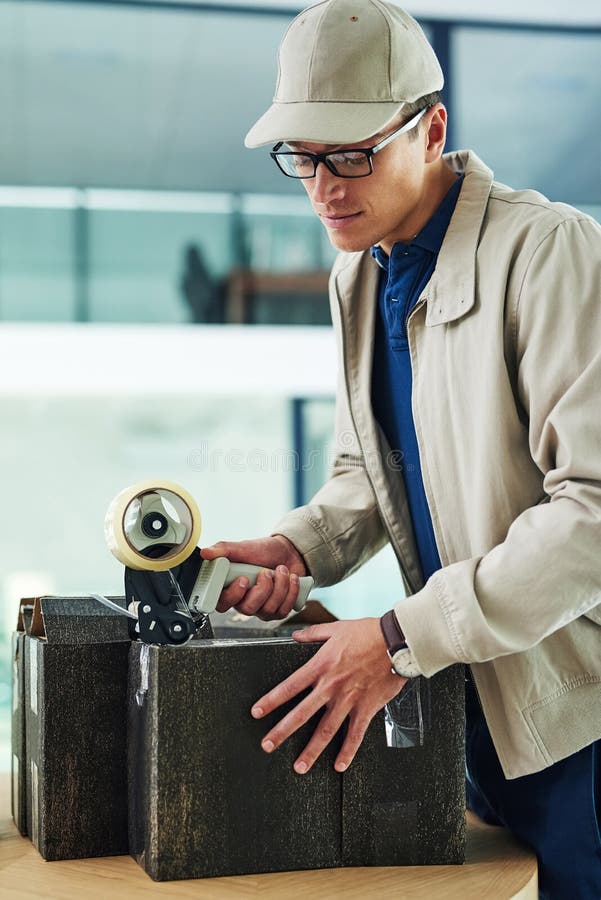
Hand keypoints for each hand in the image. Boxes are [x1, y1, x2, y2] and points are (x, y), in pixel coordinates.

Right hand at [200, 534, 306, 618]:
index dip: (232, 595)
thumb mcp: (243, 547)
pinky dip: (290, 591)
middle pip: (248, 608)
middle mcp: (244, 601)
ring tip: (281, 570)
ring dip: (279, 586)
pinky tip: (291, 578)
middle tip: (266, 571)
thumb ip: (224, 549)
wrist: (288, 552)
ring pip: (268, 609)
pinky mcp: (278, 610)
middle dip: (262, 588)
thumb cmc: (264, 551)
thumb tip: (205, 553)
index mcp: (230, 587)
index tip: (243, 579)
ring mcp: (261, 608)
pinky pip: (283, 610)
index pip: (222, 604)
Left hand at [250, 618, 405, 772]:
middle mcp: (331, 686)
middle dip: (282, 731)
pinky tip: (339, 765)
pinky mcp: (367, 708)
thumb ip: (313, 633)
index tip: (257, 712)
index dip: (271, 701)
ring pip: (326, 730)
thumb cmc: (368, 633)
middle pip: (301, 713)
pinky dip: (347, 752)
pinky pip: (355, 734)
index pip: (289, 686)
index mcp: (321, 666)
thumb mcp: (336, 628)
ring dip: (311, 751)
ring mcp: (349, 700)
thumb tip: (295, 635)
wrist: (396, 641)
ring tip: (299, 767)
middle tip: (267, 746)